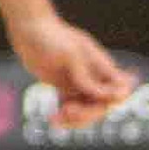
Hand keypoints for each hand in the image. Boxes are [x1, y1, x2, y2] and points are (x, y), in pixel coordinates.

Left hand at [12, 14, 130, 110]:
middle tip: (68, 112)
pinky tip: (52, 120)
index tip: (99, 101)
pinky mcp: (65, 87)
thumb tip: (104, 96)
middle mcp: (94, 77)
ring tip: (56, 119)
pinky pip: (71, 108)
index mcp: (102, 66)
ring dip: (76, 119)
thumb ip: (86, 76)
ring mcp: (80, 83)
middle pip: (102, 105)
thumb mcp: (70, 54)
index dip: (114, 99)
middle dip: (88, 113)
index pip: (121, 89)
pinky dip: (64, 117)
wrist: (27, 29)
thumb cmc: (51, 36)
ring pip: (87, 110)